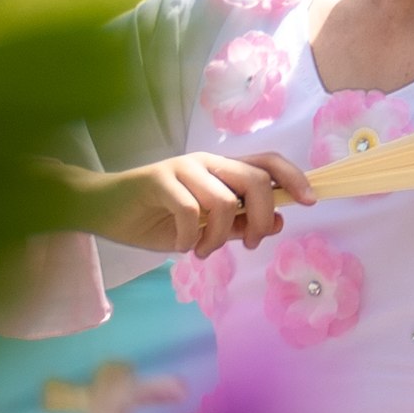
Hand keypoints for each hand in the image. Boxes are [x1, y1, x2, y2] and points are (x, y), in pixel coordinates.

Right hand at [82, 150, 312, 255]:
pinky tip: (183, 246)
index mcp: (224, 170)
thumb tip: (278, 221)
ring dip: (219, 236)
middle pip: (257, 179)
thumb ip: (239, 223)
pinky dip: (191, 237)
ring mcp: (183, 168)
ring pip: (224, 200)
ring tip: (203, 250)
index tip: (310, 202)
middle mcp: (208, 163)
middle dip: (261, 217)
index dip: (294, 178)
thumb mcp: (206, 228)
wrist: (103, 209)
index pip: (269, 162)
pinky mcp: (157, 179)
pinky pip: (190, 211)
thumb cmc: (157, 218)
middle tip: (250, 244)